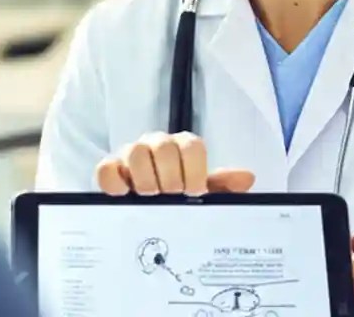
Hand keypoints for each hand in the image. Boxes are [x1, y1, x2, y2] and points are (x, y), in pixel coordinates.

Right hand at [95, 132, 255, 195]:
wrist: (150, 209)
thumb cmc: (179, 197)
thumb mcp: (203, 194)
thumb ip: (223, 186)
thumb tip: (247, 178)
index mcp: (183, 147)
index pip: (191, 145)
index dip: (194, 170)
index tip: (194, 191)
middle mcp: (157, 144)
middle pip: (163, 146)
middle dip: (170, 176)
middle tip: (172, 196)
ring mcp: (131, 154)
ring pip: (135, 152)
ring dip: (146, 179)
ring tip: (152, 198)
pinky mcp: (110, 168)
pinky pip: (106, 167)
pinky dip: (114, 181)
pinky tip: (125, 195)